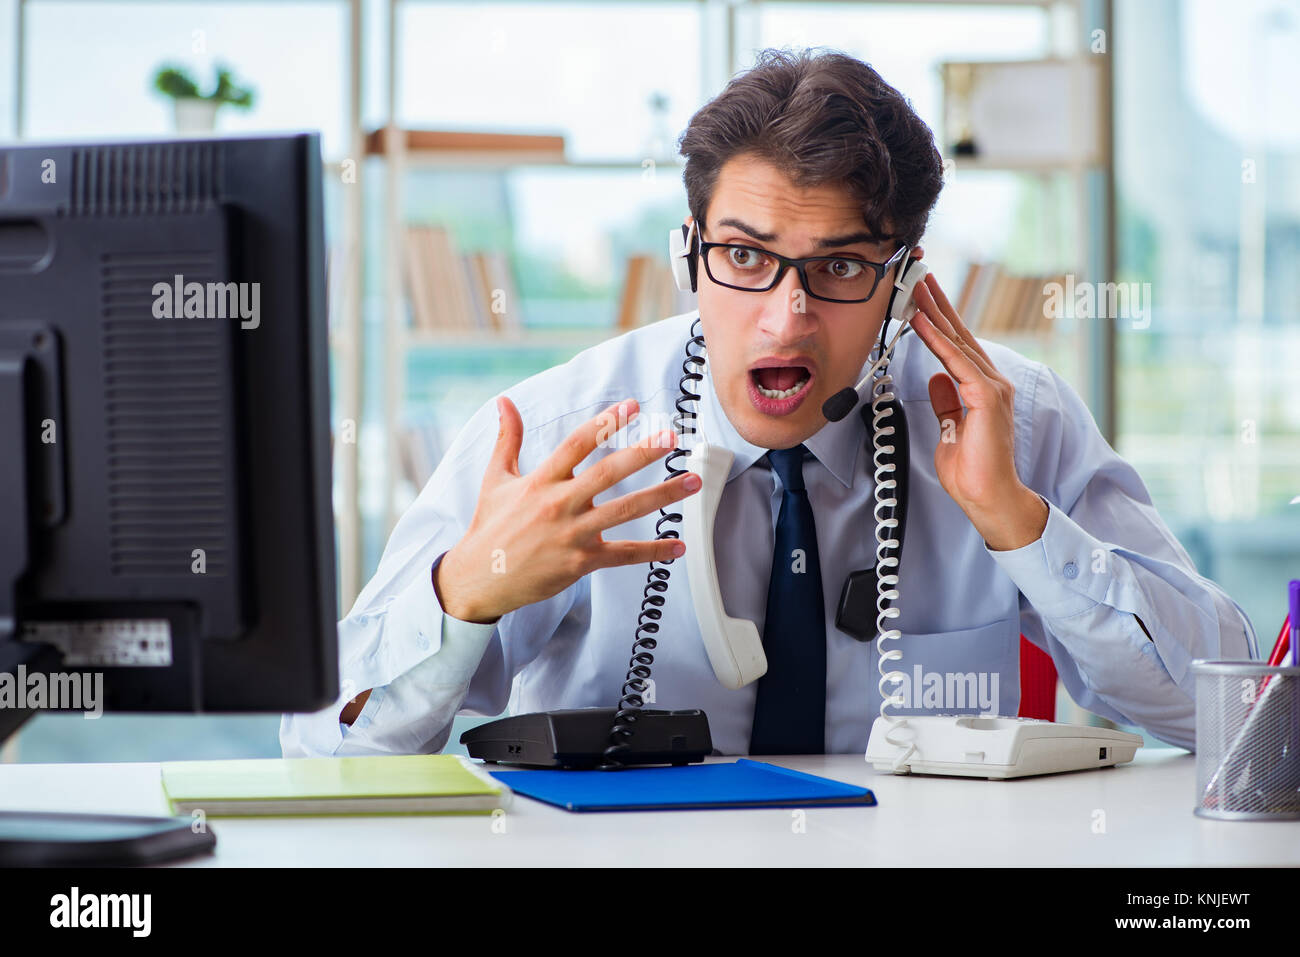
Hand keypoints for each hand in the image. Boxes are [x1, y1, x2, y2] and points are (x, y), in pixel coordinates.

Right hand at [435, 397, 700, 622]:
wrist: (479, 579)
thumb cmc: (489, 527)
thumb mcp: (495, 479)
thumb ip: (507, 439)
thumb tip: (504, 402)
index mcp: (540, 481)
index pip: (577, 444)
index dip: (605, 422)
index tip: (632, 406)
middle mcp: (558, 505)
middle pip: (606, 473)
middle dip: (641, 454)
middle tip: (670, 438)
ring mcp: (572, 535)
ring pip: (624, 511)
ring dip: (662, 496)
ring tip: (691, 481)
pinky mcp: (581, 562)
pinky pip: (624, 555)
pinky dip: (653, 551)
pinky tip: (679, 546)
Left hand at [910, 274, 1047, 550]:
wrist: (988, 497)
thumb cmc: (972, 471)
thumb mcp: (950, 429)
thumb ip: (947, 402)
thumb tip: (937, 378)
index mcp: (981, 388)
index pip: (957, 345)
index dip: (939, 319)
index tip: (922, 296)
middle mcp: (991, 382)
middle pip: (959, 334)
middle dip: (937, 304)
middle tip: (919, 275)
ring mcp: (991, 388)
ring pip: (957, 342)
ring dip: (934, 313)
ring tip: (915, 288)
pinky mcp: (987, 398)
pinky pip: (957, 362)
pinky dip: (937, 341)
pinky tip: (921, 322)